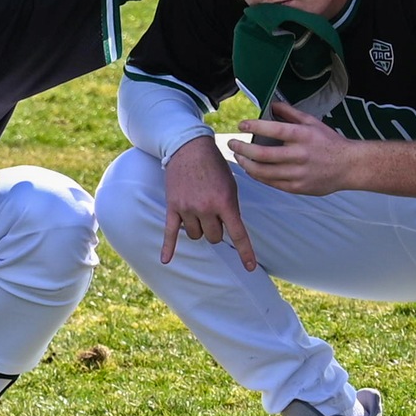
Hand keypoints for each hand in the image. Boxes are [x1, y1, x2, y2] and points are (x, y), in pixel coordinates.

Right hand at [161, 134, 257, 269]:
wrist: (189, 148)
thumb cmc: (214, 166)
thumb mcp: (230, 185)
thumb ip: (230, 208)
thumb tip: (227, 229)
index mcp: (225, 202)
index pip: (237, 234)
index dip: (245, 252)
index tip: (249, 267)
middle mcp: (206, 208)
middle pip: (214, 237)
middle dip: (216, 230)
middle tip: (213, 212)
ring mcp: (188, 208)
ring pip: (195, 235)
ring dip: (199, 228)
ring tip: (198, 209)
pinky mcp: (173, 207)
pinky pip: (170, 232)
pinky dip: (168, 247)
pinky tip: (166, 260)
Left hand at [228, 102, 355, 194]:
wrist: (349, 167)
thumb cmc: (330, 142)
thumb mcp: (312, 122)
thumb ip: (291, 113)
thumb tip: (272, 105)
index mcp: (303, 136)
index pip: (273, 129)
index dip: (254, 127)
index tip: (241, 125)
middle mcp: (299, 155)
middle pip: (262, 154)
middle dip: (242, 149)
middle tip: (232, 144)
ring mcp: (297, 173)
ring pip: (263, 172)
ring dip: (246, 164)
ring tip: (238, 157)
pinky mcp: (297, 187)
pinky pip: (271, 182)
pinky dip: (258, 176)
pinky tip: (252, 169)